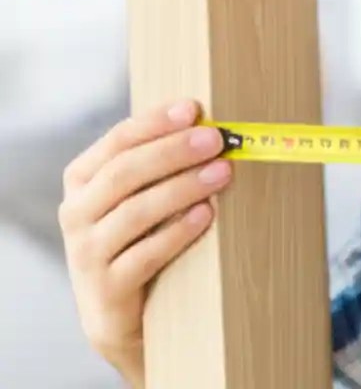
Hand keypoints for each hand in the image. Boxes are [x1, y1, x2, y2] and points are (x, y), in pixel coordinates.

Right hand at [58, 99, 232, 385]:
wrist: (120, 313)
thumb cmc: (139, 239)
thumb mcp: (140, 197)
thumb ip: (161, 165)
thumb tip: (213, 126)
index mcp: (83, 179)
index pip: (117, 141)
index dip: (155, 123)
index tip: (194, 108)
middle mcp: (77, 212)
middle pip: (125, 173)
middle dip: (174, 152)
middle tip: (216, 140)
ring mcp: (87, 252)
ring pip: (134, 212)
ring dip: (182, 188)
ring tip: (222, 173)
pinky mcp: (106, 288)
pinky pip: (144, 255)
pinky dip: (178, 232)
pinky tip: (206, 215)